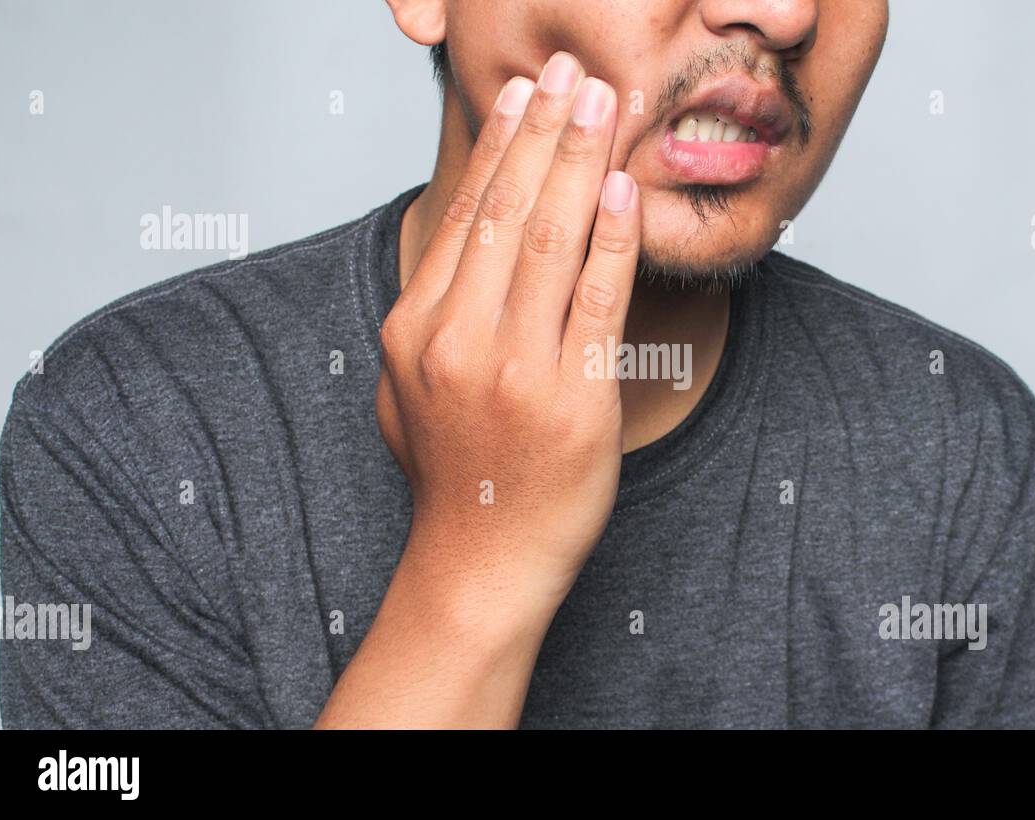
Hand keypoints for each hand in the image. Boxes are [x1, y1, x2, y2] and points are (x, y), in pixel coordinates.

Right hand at [378, 52, 639, 615]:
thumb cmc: (455, 472)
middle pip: (508, 210)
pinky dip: (614, 236)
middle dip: (548, 130)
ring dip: (584, 160)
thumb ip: (431, 316)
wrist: (482, 560)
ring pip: (553, 238)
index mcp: (414, 329)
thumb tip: (462, 246)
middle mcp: (458, 339)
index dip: (503, 145)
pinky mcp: (573, 396)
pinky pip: (599, 296)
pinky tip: (626, 188)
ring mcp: (515, 369)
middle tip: (574, 73)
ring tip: (606, 104)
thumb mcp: (408, 388)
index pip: (466, 215)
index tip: (528, 95)